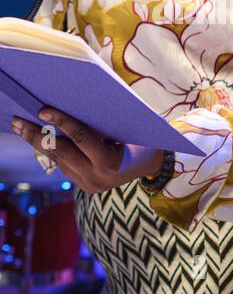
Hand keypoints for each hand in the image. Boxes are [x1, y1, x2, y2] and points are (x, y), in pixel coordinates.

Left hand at [10, 108, 164, 193]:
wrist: (152, 166)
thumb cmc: (143, 141)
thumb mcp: (128, 131)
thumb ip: (103, 125)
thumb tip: (70, 106)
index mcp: (111, 163)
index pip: (82, 139)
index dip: (62, 122)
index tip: (43, 110)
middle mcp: (98, 177)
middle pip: (61, 152)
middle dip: (37, 136)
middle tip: (18, 121)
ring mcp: (89, 185)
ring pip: (57, 160)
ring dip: (38, 143)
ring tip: (21, 128)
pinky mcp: (84, 187)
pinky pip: (63, 166)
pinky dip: (51, 151)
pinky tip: (37, 138)